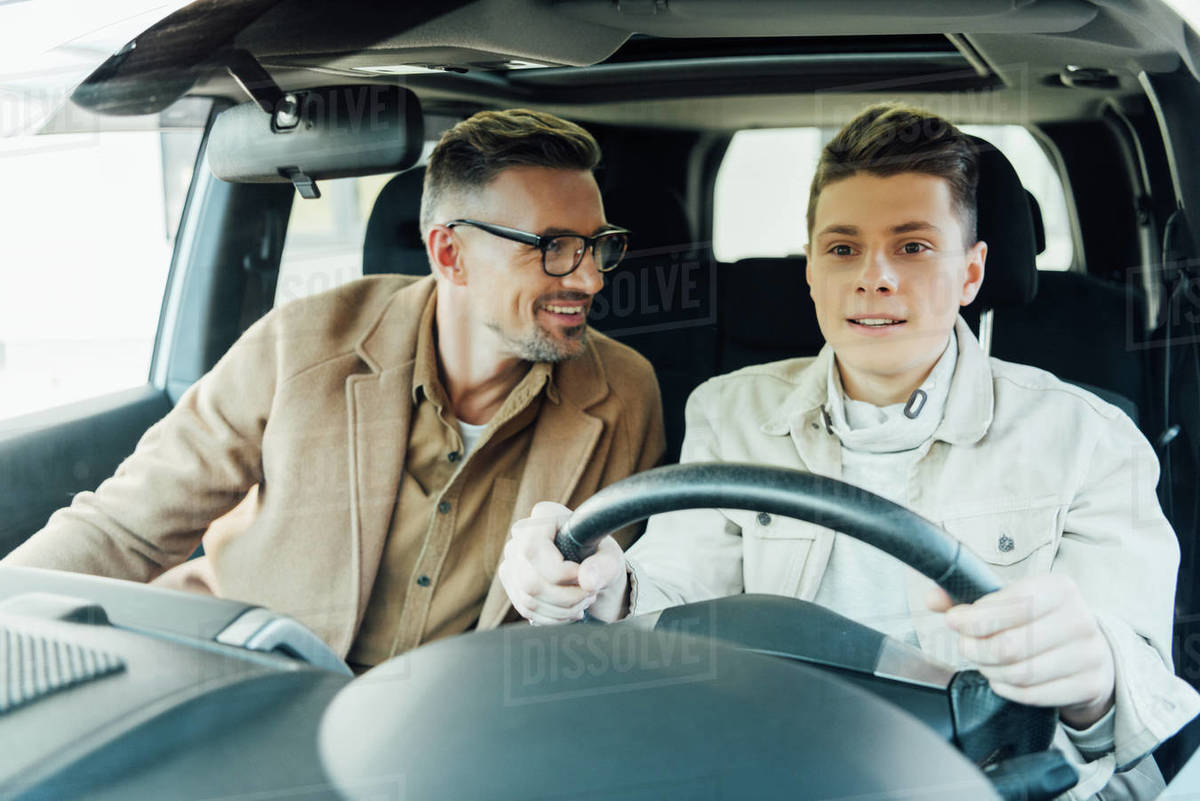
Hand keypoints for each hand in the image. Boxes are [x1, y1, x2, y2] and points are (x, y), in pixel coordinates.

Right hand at [498, 501, 628, 624]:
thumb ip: (603, 566)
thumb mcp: (611, 557)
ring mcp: (512, 558)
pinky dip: (552, 617)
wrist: (590, 567)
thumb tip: (587, 580)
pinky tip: (570, 610)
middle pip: (531, 580)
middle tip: (589, 594)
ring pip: (528, 598)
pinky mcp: (511, 580)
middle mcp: (521, 534)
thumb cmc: (599, 555)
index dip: (560, 572)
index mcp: (544, 515)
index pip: (535, 549)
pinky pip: (526, 608)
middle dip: (566, 597)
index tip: (585, 578)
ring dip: (562, 609)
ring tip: (583, 601)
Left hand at [927, 574, 1115, 727]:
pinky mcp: (1088, 685)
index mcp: (1060, 588)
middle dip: (975, 648)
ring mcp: (1089, 655)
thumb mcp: (1010, 599)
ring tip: (981, 661)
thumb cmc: (1040, 619)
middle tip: (964, 646)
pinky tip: (999, 678)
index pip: (1010, 605)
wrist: (1088, 649)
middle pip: (1011, 644)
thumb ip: (969, 596)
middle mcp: (1080, 619)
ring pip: (1020, 672)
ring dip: (989, 669)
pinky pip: (1033, 694)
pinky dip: (1006, 688)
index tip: (953, 621)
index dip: (974, 617)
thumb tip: (932, 599)